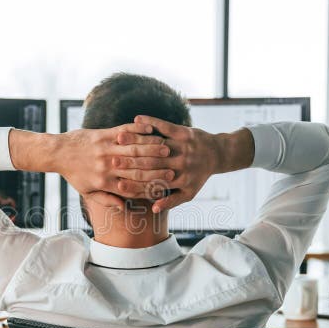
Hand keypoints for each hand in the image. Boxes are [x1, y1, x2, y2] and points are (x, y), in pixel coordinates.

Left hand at [59, 123, 173, 208]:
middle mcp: (107, 165)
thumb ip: (106, 199)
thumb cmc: (74, 174)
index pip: (133, 186)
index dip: (150, 186)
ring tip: (167, 149)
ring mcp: (105, 148)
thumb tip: (124, 207)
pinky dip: (139, 130)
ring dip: (152, 148)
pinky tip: (151, 130)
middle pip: (137, 167)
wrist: (59, 152)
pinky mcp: (103, 134)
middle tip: (173, 168)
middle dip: (156, 168)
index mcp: (105, 182)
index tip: (164, 186)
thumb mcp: (88, 192)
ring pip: (134, 148)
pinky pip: (125, 131)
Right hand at [115, 115, 253, 212]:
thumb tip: (153, 209)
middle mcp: (181, 164)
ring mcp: (183, 147)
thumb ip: (171, 201)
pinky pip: (165, 126)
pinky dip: (151, 122)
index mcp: (180, 181)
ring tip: (118, 139)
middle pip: (150, 164)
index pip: (152, 184)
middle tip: (110, 160)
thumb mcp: (188, 193)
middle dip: (130, 162)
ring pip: (154, 145)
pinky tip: (137, 119)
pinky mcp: (184, 132)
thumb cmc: (199, 176)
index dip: (134, 184)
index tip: (117, 183)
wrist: (218, 154)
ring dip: (136, 140)